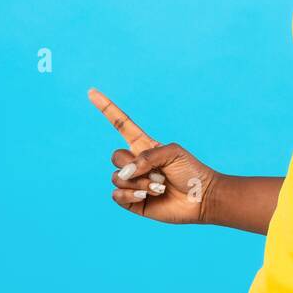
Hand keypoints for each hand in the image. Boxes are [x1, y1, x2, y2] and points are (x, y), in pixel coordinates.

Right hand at [89, 87, 217, 224]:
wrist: (201, 197)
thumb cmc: (191, 171)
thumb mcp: (172, 152)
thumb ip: (146, 157)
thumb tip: (124, 174)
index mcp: (144, 145)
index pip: (121, 124)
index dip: (107, 109)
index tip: (91, 92)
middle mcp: (136, 163)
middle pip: (116, 157)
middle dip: (137, 167)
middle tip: (160, 175)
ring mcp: (133, 181)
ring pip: (117, 178)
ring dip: (140, 183)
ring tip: (160, 187)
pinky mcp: (132, 200)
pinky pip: (116, 195)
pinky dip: (130, 195)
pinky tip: (146, 196)